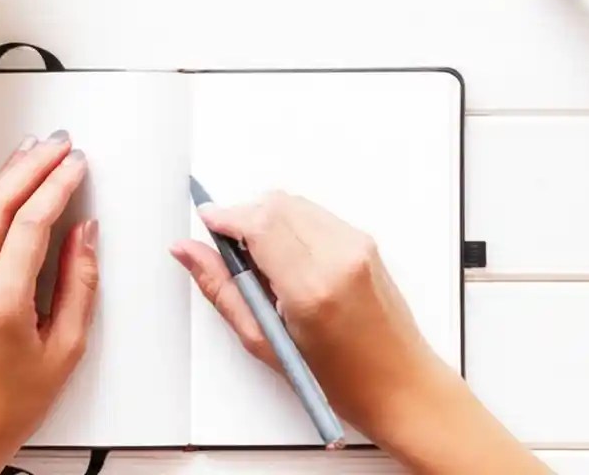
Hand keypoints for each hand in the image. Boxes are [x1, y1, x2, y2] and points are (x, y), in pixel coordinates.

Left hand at [0, 131, 98, 474]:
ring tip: (27, 153)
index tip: (74, 165)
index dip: (57, 184)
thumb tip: (84, 234)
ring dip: (2, 175)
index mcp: (1, 304)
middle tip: (55, 144)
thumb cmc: (7, 405)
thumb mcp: (64, 349)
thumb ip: (78, 284)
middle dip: (31, 165)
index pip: (32, 221)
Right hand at [171, 192, 547, 474]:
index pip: (260, 221)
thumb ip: (222, 288)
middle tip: (230, 250)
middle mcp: (339, 256)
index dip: (225, 216)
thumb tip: (189, 252)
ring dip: (269, 220)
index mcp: (311, 286)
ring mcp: (358, 246)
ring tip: (262, 265)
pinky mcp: (367, 243)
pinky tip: (289, 263)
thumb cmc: (339, 379)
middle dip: (244, 216)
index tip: (206, 223)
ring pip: (296, 204)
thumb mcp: (265, 341)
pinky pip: (317, 216)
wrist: (399, 385)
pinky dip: (293, 227)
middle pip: (277, 203)